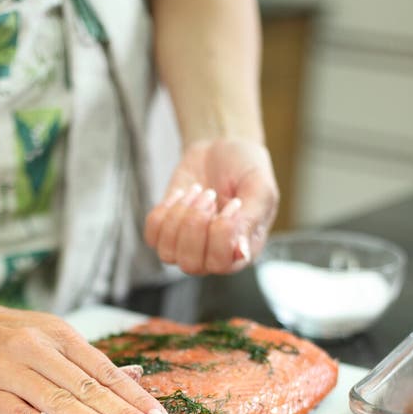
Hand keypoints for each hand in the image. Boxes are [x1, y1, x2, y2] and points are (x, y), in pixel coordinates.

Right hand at [0, 298, 172, 413]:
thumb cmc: (6, 334)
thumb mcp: (51, 335)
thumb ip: (88, 361)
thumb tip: (133, 378)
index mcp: (60, 336)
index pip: (105, 372)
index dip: (135, 398)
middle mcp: (38, 349)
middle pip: (87, 387)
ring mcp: (10, 370)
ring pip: (58, 399)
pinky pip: (18, 412)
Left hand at [145, 137, 278, 274]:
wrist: (221, 148)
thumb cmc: (246, 168)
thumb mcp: (260, 189)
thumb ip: (252, 220)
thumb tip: (242, 253)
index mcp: (240, 253)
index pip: (221, 265)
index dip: (220, 234)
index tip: (234, 203)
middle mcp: (212, 257)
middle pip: (191, 264)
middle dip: (195, 223)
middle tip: (210, 195)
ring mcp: (186, 247)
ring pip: (168, 254)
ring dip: (178, 218)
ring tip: (196, 192)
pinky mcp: (166, 233)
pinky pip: (152, 238)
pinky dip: (163, 212)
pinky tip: (181, 194)